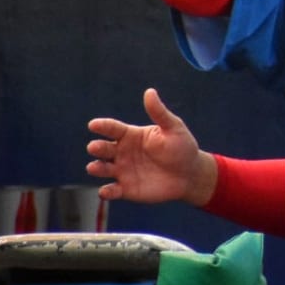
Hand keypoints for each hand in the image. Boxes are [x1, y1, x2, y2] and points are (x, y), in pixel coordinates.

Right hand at [86, 88, 215, 206]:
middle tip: (95, 147)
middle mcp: (122, 152)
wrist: (191, 174)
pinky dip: (106, 192)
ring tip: (95, 167)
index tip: (93, 125)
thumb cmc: (182, 148)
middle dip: (97, 147)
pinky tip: (106, 191)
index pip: (113, 128)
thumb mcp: (173, 128)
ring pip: (102, 168)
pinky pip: (111, 190)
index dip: (102, 126)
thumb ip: (159, 112)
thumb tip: (150, 91)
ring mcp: (122, 170)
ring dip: (96, 168)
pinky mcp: (126, 189)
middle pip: (103, 148)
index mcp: (131, 135)